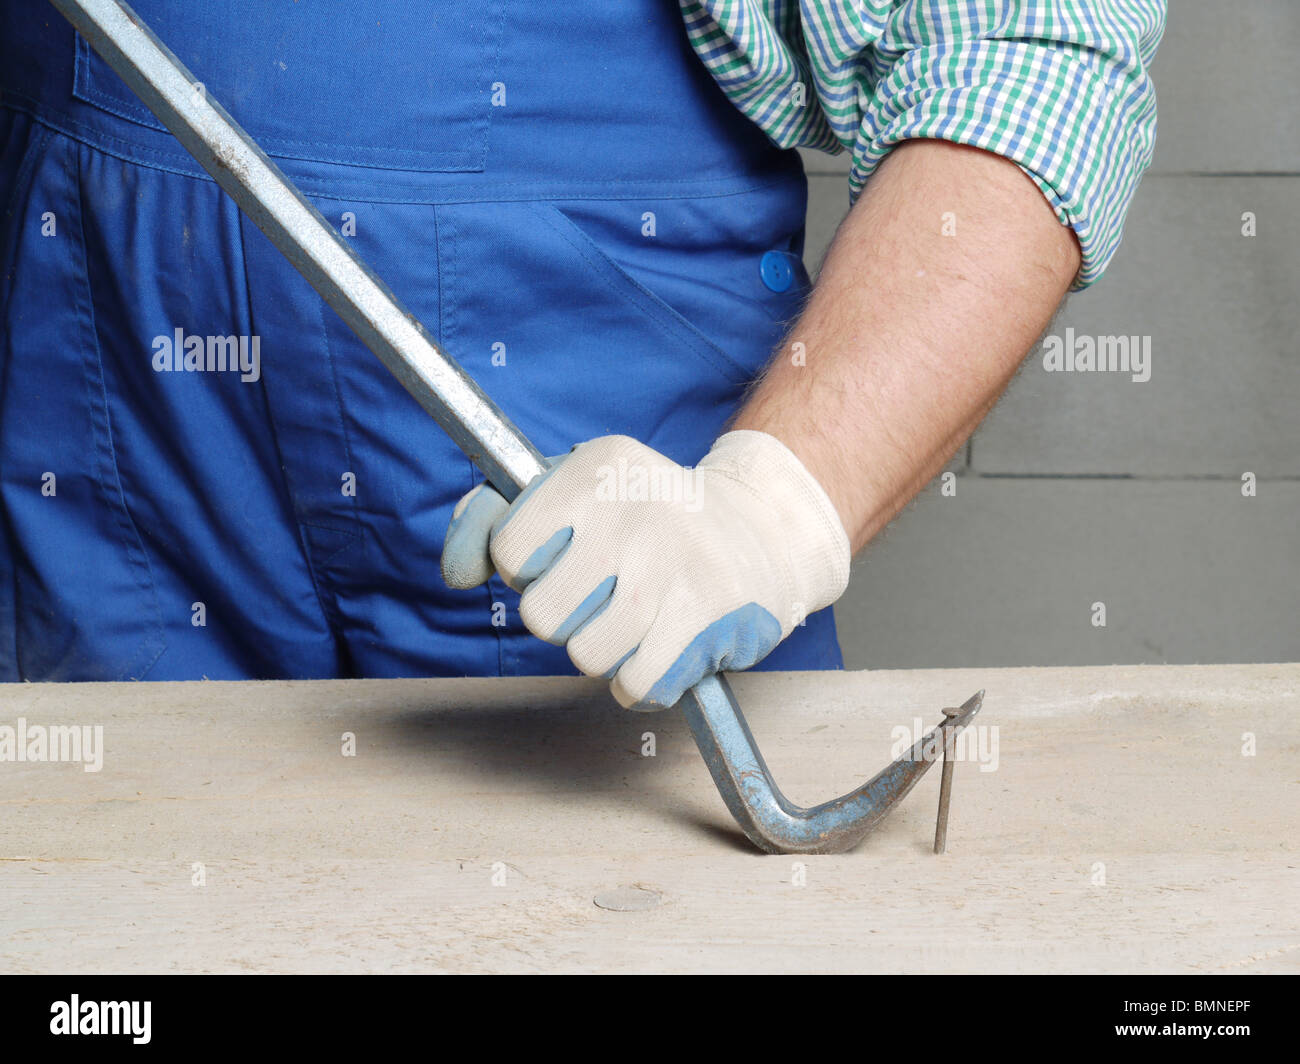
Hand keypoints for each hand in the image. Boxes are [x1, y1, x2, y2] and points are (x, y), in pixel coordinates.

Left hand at [440, 431, 850, 708]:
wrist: (762, 527)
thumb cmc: (645, 516)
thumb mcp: (575, 489)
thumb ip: (497, 519)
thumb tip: (456, 572)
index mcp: (594, 471)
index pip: (510, 550)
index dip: (528, 569)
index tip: (562, 557)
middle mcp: (635, 510)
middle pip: (543, 614)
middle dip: (566, 617)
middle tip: (603, 593)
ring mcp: (674, 564)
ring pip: (587, 656)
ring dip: (604, 651)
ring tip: (636, 617)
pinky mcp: (708, 616)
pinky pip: (636, 684)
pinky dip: (642, 679)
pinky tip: (662, 643)